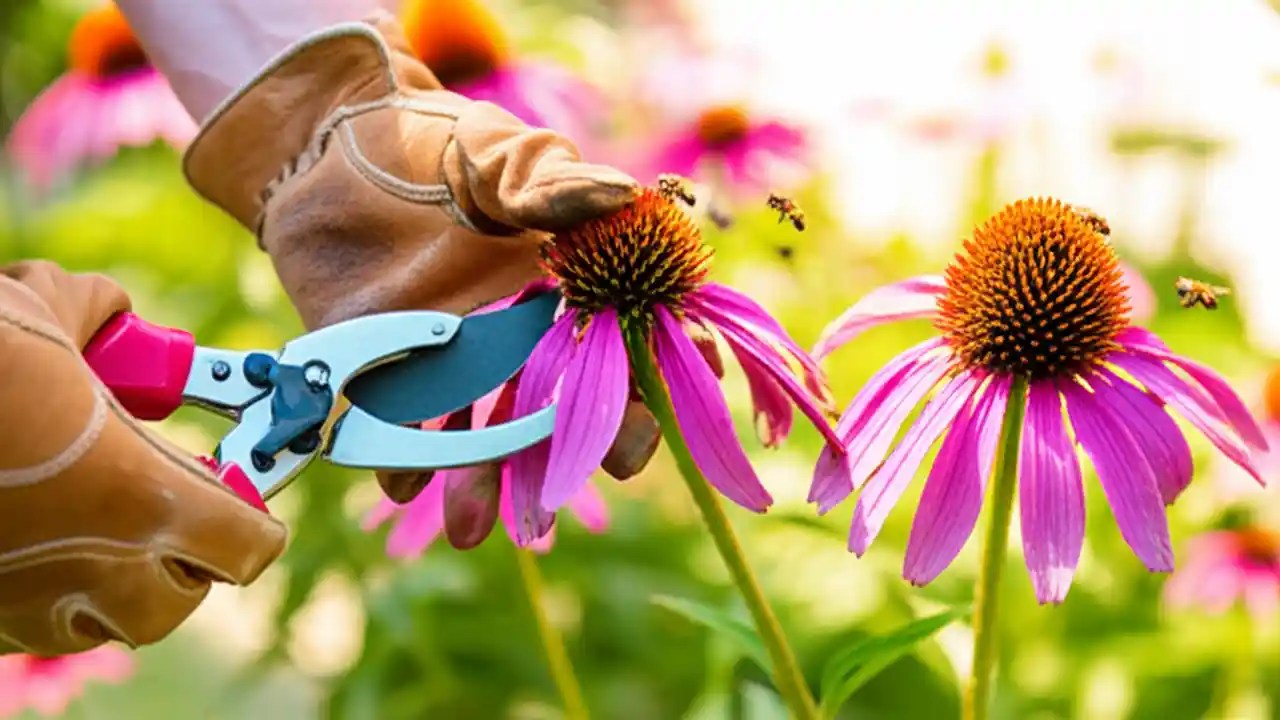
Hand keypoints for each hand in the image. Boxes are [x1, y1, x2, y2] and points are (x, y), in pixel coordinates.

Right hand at [0, 260, 286, 655]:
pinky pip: (42, 625)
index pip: (248, 545)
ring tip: (102, 522)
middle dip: (188, 555)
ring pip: (113, 622)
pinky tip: (35, 536)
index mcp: (139, 498)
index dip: (252, 515)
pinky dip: (55, 593)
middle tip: (169, 503)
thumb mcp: (42, 309)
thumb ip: (100, 313)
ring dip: (124, 582)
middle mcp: (95, 567)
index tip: (237, 486)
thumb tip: (110, 309)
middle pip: (182, 596)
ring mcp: (33, 604)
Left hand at [181, 13, 659, 502]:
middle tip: (547, 506)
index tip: (630, 448)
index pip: (611, 357)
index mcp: (562, 293)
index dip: (630, 405)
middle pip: (548, 412)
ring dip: (479, 481)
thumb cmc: (433, 143)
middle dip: (552, 464)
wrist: (326, 148)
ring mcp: (451, 361)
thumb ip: (557, 184)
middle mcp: (515, 339)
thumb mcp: (502, 155)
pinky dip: (402, 458)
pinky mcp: (384, 370)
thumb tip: (624, 197)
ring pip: (478, 431)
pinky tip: (402, 483)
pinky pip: (400, 425)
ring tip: (470, 528)